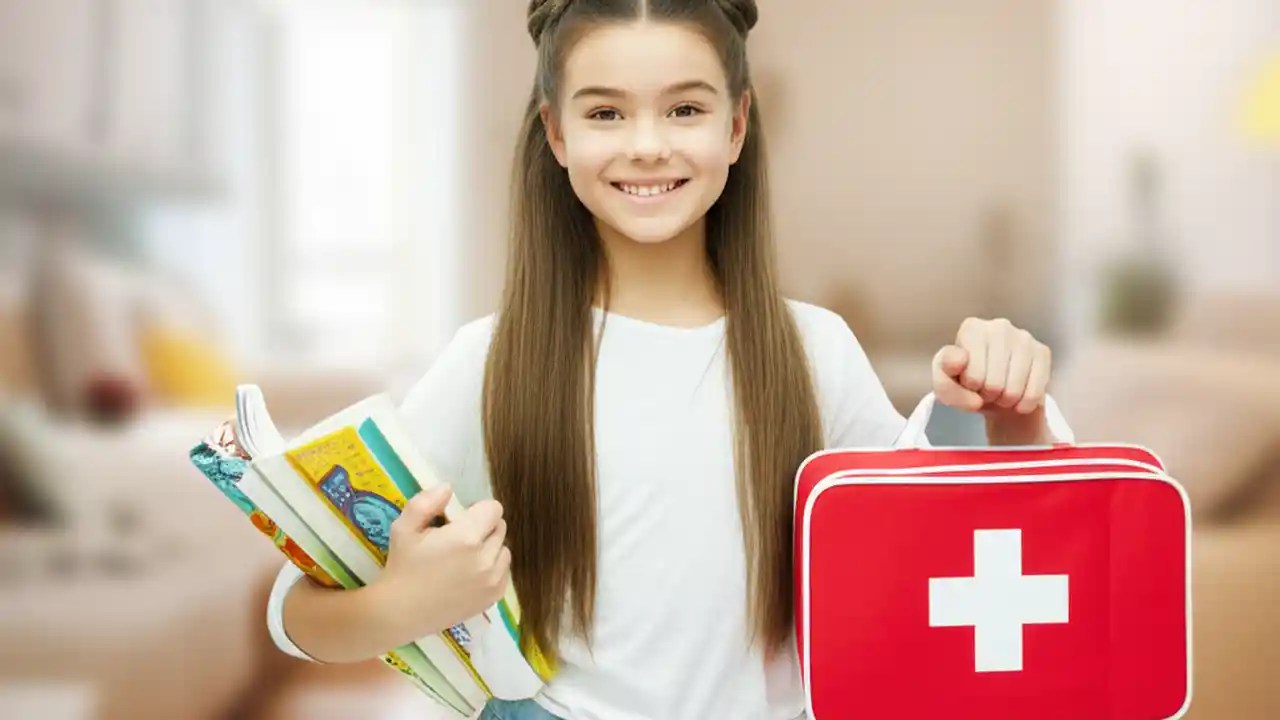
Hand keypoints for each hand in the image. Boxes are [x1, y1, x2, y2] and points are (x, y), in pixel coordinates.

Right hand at [373, 484, 511, 638]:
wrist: (400, 612)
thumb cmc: (402, 566)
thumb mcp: (404, 527)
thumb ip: (426, 501)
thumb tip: (448, 488)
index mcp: (466, 537)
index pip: (493, 508)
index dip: (477, 510)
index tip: (459, 520)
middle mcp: (485, 558)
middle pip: (500, 527)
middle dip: (483, 527)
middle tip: (458, 539)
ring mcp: (493, 579)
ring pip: (503, 549)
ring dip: (489, 548)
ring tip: (464, 558)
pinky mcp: (494, 597)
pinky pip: (504, 571)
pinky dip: (492, 569)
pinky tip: (469, 575)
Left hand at [931, 317, 1052, 441]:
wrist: (997, 396)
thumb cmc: (967, 386)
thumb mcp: (947, 387)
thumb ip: (943, 379)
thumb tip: (962, 362)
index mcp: (971, 328)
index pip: (971, 375)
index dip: (969, 387)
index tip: (969, 381)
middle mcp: (999, 326)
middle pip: (993, 383)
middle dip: (987, 395)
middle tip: (986, 389)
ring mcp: (1024, 337)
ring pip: (1013, 390)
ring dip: (1004, 401)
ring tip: (1000, 392)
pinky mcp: (1043, 352)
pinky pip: (1033, 393)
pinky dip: (1022, 405)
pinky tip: (1017, 398)